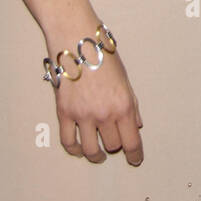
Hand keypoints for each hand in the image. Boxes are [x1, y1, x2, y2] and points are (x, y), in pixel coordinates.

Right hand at [50, 48, 143, 164]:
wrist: (76, 40)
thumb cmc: (103, 55)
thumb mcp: (125, 79)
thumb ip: (131, 105)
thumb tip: (137, 125)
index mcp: (124, 105)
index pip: (132, 141)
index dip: (135, 156)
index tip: (135, 160)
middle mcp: (104, 114)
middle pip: (112, 145)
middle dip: (115, 145)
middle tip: (114, 140)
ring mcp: (83, 115)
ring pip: (91, 150)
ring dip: (96, 154)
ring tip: (98, 154)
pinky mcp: (64, 113)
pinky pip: (69, 142)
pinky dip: (75, 150)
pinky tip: (79, 149)